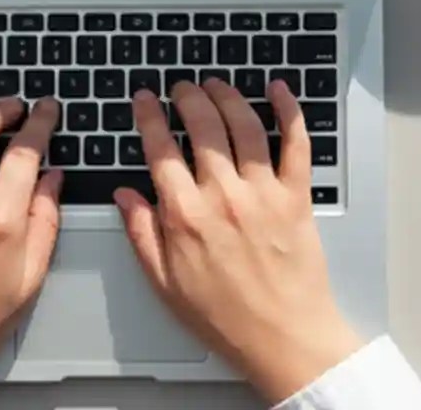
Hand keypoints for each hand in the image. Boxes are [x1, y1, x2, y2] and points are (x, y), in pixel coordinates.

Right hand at [115, 79, 363, 403]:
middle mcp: (223, 196)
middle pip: (202, 126)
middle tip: (181, 88)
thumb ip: (141, 233)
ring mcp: (263, 193)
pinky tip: (278, 90)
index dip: (149, 117)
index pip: (160, 149)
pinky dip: (288, 111)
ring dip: (226, 96)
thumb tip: (124, 195)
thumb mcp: (164, 282)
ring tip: (215, 84)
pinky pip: (295, 143)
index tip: (145, 100)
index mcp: (185, 216)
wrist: (282, 337)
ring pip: (244, 125)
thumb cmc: (225, 316)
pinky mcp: (296, 196)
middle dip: (187, 97)